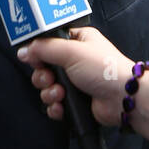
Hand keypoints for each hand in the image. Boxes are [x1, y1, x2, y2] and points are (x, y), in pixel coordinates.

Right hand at [17, 27, 131, 125]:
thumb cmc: (105, 69)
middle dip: (42, 76)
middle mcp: (76, 60)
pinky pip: (55, 104)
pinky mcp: (76, 101)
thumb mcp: (72, 51)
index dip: (39, 52)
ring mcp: (76, 82)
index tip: (35, 59)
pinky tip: (62, 106)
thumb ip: (44, 49)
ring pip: (47, 87)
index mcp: (78, 40)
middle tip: (50, 78)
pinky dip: (55, 107)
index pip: (49, 42)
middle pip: (44, 67)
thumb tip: (24, 51)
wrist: (123, 98)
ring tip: (60, 94)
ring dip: (49, 93)